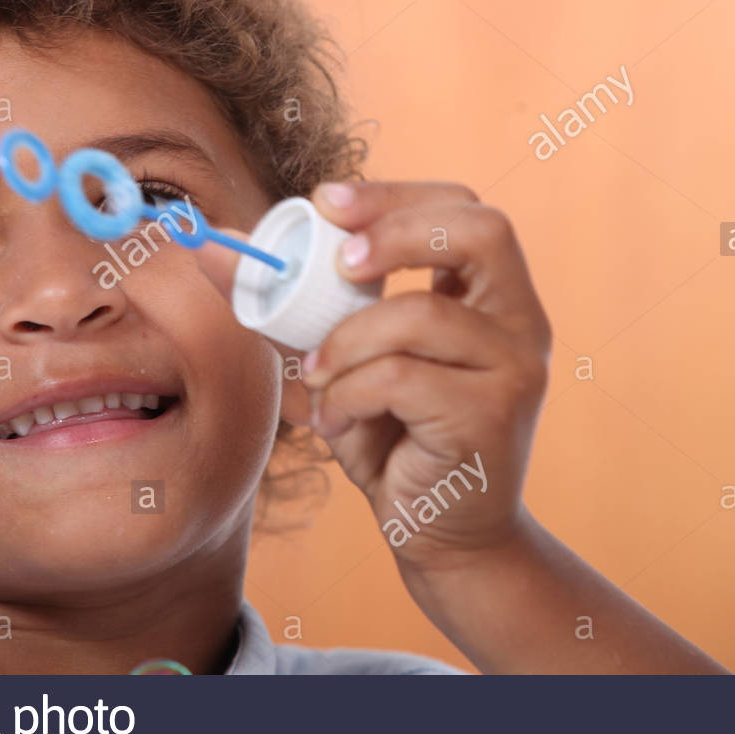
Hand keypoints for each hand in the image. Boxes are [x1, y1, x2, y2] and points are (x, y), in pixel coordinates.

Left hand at [198, 180, 551, 578]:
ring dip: (348, 339)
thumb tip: (214, 246)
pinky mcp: (492, 417)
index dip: (397, 195)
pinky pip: (402, 378)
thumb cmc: (396, 441)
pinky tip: (334, 420)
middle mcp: (520, 321)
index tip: (327, 204)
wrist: (444, 538)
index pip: (464, 209)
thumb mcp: (341, 360)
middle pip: (482, 231)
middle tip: (339, 264)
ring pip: (423, 314)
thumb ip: (293, 304)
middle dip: (397, 231)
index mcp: (492, 295)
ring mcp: (514, 368)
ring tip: (317, 374)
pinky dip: (348, 392)